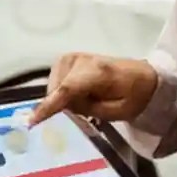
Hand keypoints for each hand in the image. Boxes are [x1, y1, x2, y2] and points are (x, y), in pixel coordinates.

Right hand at [29, 53, 158, 125]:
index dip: (49, 105)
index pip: (67, 89)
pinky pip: (56, 79)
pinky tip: (80, 92)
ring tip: (87, 99)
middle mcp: (83, 60)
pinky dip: (62, 89)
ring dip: (63, 96)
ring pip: (53, 84)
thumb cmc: (133, 97)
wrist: (144, 77)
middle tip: (87, 109)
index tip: (32, 121)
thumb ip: (87, 109)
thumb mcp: (116, 112)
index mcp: (99, 73)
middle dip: (63, 103)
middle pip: (57, 87)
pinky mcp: (69, 58)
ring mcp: (74, 56)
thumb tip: (61, 106)